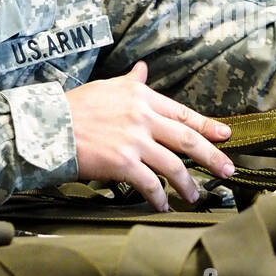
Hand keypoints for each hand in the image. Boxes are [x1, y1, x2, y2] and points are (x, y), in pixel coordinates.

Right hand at [64, 61, 234, 210]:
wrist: (46, 126)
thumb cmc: (73, 108)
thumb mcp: (105, 88)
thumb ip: (130, 82)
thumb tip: (143, 69)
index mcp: (141, 97)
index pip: (182, 113)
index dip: (207, 126)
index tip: (225, 135)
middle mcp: (143, 117)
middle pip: (187, 139)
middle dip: (213, 157)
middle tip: (228, 170)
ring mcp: (134, 141)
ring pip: (174, 165)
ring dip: (187, 184)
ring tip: (195, 197)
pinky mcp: (123, 163)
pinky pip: (150, 184)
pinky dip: (160, 197)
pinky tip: (163, 205)